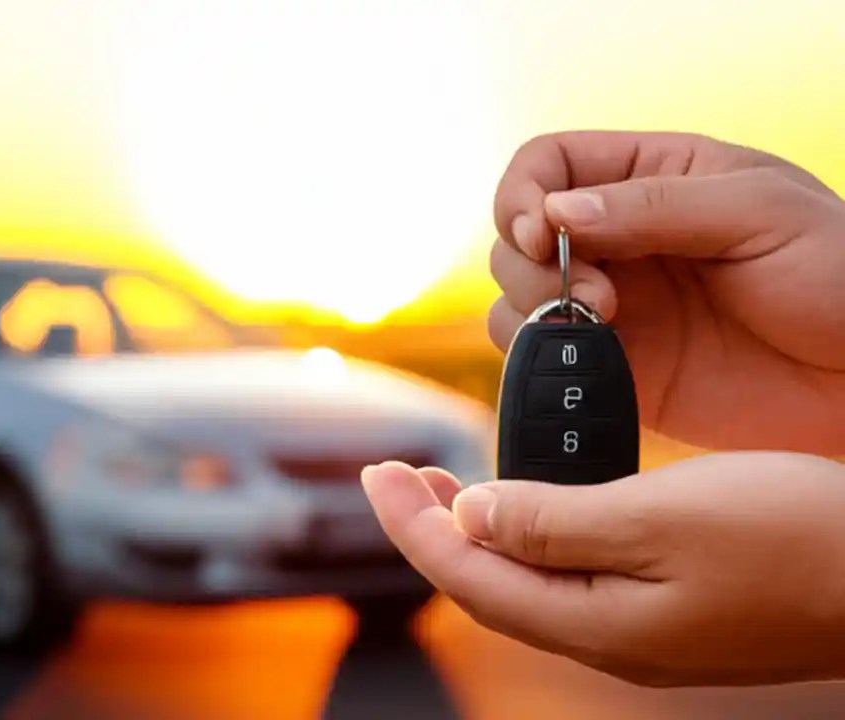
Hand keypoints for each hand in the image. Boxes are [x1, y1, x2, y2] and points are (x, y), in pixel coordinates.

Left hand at [361, 457, 844, 686]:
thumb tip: (468, 519)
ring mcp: (645, 633)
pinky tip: (534, 508)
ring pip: (529, 585)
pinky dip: (533, 538)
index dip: (410, 525)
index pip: (467, 577)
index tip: (375, 470)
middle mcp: (612, 642)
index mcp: (597, 625)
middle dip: (432, 529)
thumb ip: (552, 523)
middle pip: (489, 588)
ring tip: (447, 484)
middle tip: (399, 472)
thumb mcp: (659, 517)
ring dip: (480, 532)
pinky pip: (573, 579)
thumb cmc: (795, 538)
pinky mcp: (675, 614)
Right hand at [492, 131, 844, 453]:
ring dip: (530, 309)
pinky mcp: (614, 366)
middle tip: (596, 296)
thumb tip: (555, 212)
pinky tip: (594, 363)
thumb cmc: (838, 278)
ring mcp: (612, 304)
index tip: (541, 233)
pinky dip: (540, 359)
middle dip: (530, 262)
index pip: (548, 163)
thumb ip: (654, 206)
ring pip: (514, 296)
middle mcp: (619, 238)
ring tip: (598, 327)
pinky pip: (541, 357)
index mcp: (654, 176)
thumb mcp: (758, 213)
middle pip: (516, 232)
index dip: (522, 194)